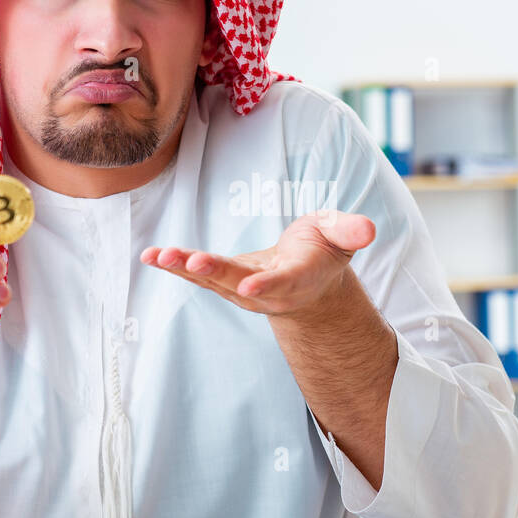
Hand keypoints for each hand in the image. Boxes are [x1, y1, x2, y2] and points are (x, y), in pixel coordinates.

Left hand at [139, 208, 374, 317]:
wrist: (307, 282)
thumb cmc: (324, 252)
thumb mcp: (342, 236)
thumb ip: (351, 231)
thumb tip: (368, 227)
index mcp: (298, 278)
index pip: (283, 283)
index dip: (267, 285)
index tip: (250, 286)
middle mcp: (266, 290)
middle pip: (238, 283)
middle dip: (215, 274)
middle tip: (192, 263)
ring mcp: (242, 290)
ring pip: (212, 281)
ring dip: (185, 268)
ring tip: (161, 257)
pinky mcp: (223, 282)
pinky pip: (197, 274)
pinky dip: (173, 264)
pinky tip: (149, 255)